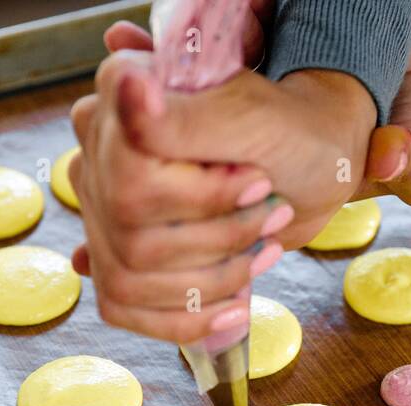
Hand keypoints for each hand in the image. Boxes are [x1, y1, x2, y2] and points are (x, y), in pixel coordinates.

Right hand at [69, 11, 374, 342]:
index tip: (258, 182)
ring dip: (212, 278)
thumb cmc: (289, 130)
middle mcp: (96, 157)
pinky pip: (122, 308)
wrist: (314, 164)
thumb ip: (179, 116)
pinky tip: (232, 306)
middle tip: (274, 210)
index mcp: (118, 106)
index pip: (128, 182)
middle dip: (217, 238)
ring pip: (125, 279)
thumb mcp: (247, 119)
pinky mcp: (126, 253)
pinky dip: (186, 318)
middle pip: (129, 240)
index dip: (199, 198)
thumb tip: (126, 81)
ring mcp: (106, 210)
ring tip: (265, 248)